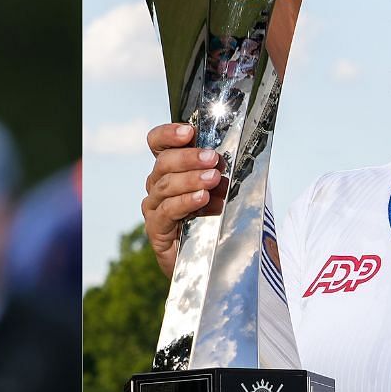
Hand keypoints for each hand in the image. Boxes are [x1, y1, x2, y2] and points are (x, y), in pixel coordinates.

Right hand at [140, 122, 224, 278]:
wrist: (208, 260)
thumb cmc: (214, 218)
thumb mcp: (220, 189)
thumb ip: (221, 170)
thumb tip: (236, 152)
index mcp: (169, 169)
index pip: (158, 144)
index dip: (168, 134)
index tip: (189, 132)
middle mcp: (157, 185)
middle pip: (163, 163)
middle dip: (189, 158)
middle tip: (213, 159)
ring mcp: (154, 207)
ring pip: (166, 185)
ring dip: (191, 179)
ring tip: (214, 179)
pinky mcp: (156, 229)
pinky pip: (167, 211)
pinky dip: (186, 202)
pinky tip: (202, 198)